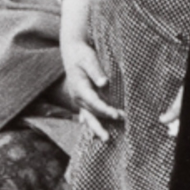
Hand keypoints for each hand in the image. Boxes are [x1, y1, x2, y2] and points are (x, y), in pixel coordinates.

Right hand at [59, 0, 119, 135]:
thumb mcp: (89, 58)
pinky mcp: (83, 99)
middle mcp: (78, 96)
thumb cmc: (82, 54)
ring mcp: (79, 99)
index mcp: (79, 87)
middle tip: (108, 138)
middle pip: (90, 114)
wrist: (72, 51)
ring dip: (97, 127)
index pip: (94, 102)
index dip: (105, 110)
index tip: (117, 115)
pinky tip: (94, 132)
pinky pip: (87, 114)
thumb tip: (104, 83)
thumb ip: (96, 71)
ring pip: (88, 117)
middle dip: (100, 126)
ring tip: (107, 139)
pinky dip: (92, 122)